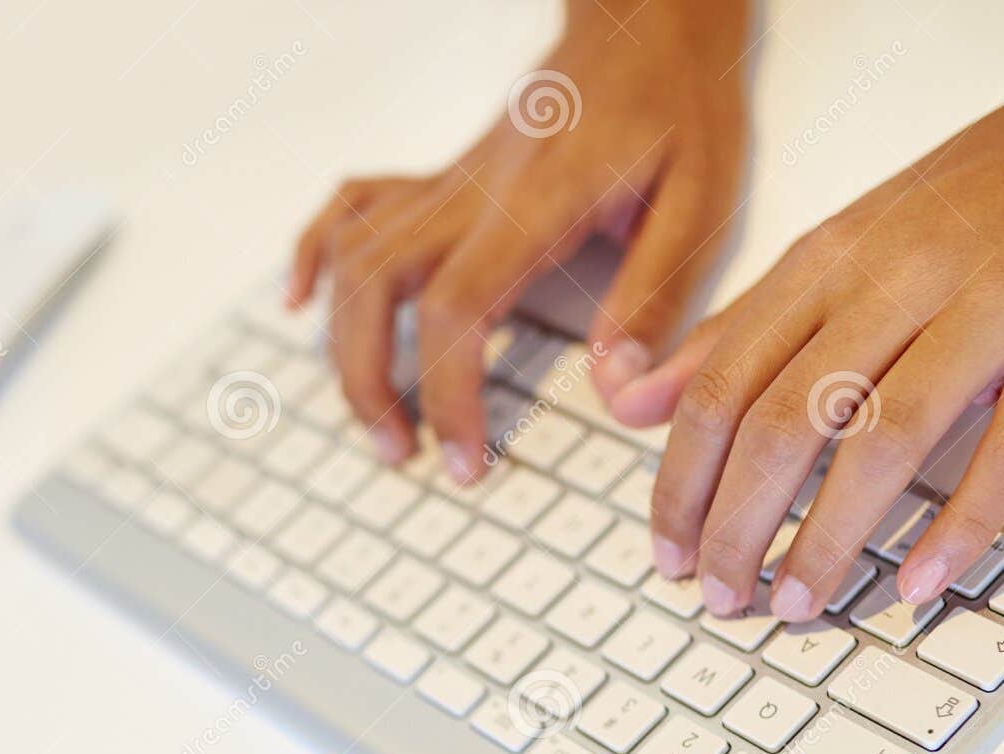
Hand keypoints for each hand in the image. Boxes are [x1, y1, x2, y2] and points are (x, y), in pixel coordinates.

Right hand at [289, 0, 747, 477]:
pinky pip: (353, 206)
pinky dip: (316, 255)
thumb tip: (616, 385)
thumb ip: (656, 293)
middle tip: (405, 455)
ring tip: (374, 417)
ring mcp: (450, 182)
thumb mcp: (699, 201)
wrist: (647, 25)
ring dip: (345, 343)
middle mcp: (474, 191)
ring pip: (353, 254)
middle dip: (372, 382)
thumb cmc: (678, 106)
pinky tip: (304, 303)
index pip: (456, 307)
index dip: (447, 394)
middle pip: (377, 285)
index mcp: (536, 203)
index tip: (464, 461)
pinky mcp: (445, 179)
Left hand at [620, 3, 1003, 618]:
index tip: (668, 552)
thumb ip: (740, 326)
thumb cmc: (976, 199)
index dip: (682, 482)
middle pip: (785, 421)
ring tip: (797, 607)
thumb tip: (633, 401)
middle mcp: (896, 282)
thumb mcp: (841, 242)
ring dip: (830, 539)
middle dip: (738, 525)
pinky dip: (961, 526)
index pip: (723, 385)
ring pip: (885, 441)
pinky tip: (921, 584)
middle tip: (721, 596)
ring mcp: (988, 312)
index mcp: (829, 259)